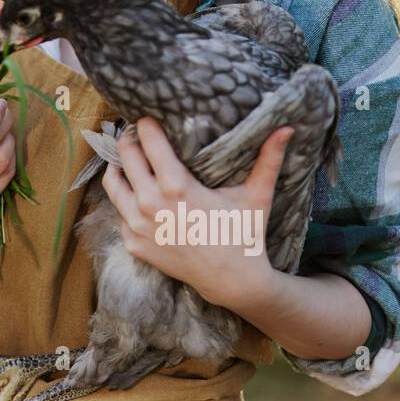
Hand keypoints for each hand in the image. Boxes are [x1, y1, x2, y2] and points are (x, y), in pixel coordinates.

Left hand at [100, 117, 292, 308]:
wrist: (232, 282)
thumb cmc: (244, 235)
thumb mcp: (257, 196)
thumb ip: (269, 159)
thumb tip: (288, 127)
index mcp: (176, 187)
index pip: (148, 141)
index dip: (146, 124)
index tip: (148, 118)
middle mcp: (150, 205)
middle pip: (126, 156)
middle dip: (130, 140)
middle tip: (136, 133)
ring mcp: (137, 226)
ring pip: (112, 183)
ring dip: (119, 167)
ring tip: (130, 158)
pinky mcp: (133, 244)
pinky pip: (119, 212)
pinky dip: (125, 199)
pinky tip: (137, 192)